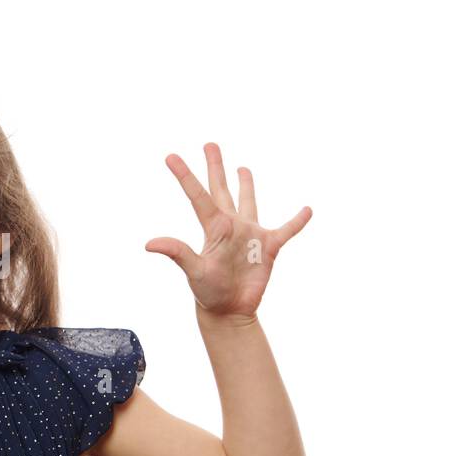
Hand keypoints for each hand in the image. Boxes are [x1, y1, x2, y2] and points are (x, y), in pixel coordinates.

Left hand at [145, 144, 310, 319]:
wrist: (229, 310)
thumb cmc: (208, 292)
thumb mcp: (194, 270)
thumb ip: (177, 252)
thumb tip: (148, 244)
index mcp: (214, 227)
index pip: (198, 195)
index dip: (185, 175)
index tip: (170, 156)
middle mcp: (231, 225)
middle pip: (221, 189)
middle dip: (216, 167)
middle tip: (209, 144)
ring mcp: (250, 235)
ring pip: (249, 202)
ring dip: (246, 185)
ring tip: (242, 168)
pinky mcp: (269, 247)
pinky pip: (287, 230)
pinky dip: (297, 221)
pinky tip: (307, 210)